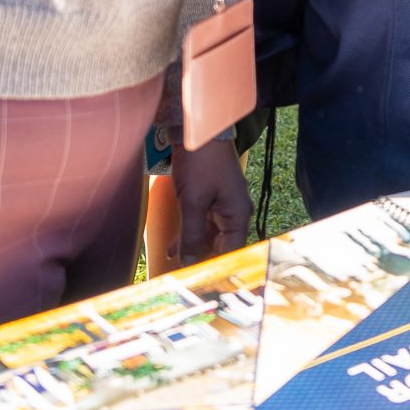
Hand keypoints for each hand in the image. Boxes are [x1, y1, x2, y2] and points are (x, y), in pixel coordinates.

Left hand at [169, 137, 253, 266]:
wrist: (198, 130)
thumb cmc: (200, 163)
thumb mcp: (193, 201)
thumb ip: (192, 234)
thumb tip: (190, 262)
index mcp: (238, 213)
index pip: (230, 250)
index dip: (213, 266)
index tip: (195, 280)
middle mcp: (235, 210)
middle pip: (221, 244)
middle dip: (200, 257)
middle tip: (179, 274)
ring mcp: (224, 202)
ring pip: (209, 234)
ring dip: (191, 245)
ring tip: (171, 260)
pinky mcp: (212, 195)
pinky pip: (203, 221)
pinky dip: (189, 231)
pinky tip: (173, 244)